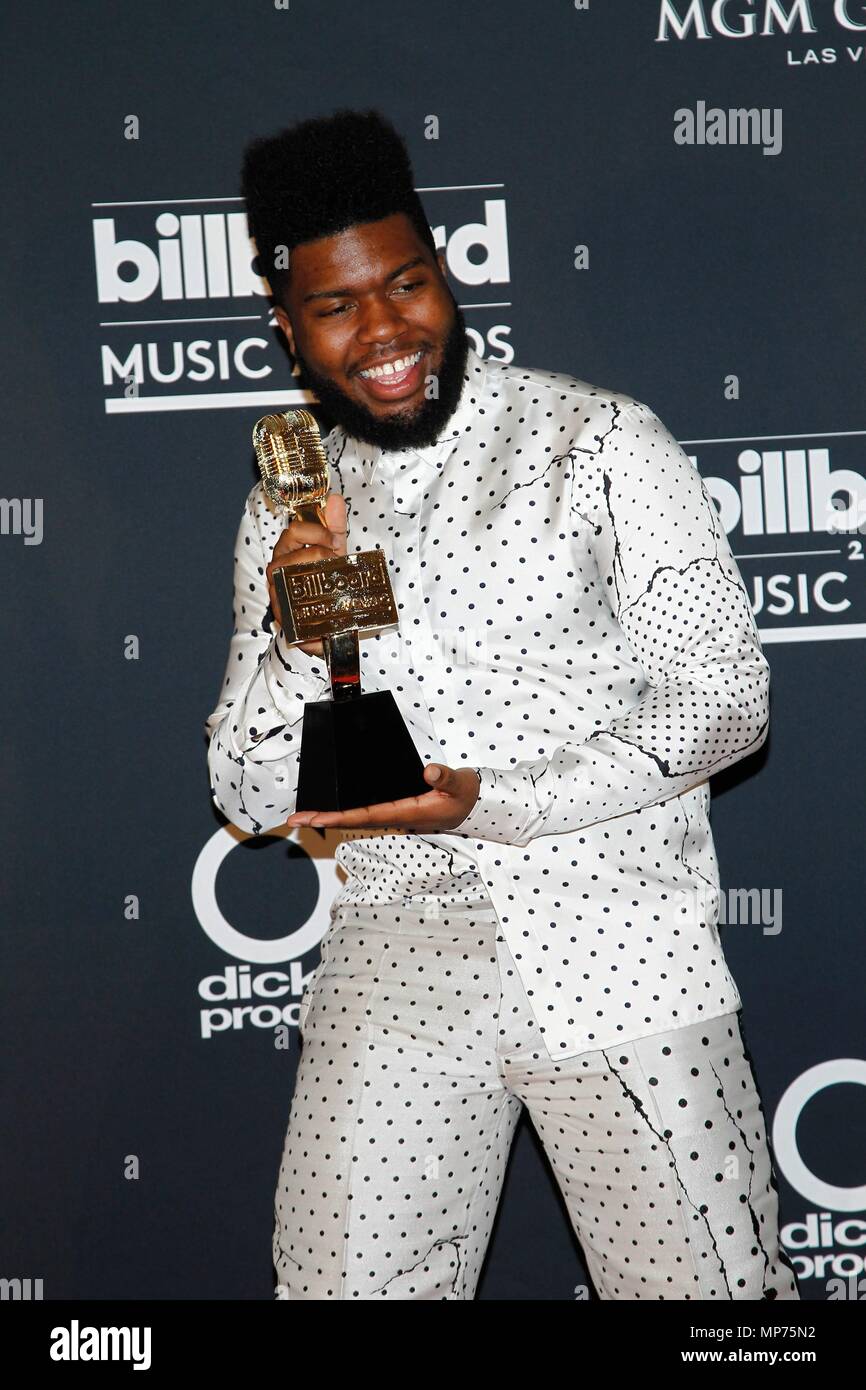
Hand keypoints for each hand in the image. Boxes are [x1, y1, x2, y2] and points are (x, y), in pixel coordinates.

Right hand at [266, 492, 347, 656]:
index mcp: (290, 550)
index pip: (294, 529)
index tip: (335, 539)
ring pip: (282, 568)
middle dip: (313, 547)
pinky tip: (321, 598)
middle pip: (285, 545)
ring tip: (330, 575)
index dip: (315, 530)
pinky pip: (285, 599)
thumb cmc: (327, 584)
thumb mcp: (335, 554)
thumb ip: (335, 528)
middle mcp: (279, 567)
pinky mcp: (280, 612)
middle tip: (334, 556)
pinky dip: (304, 597)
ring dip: (309, 566)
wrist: (330, 626)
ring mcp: (277, 588)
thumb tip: (335, 498)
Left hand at [285, 764, 480, 830]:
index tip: (317, 818)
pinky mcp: (395, 809)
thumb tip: (428, 770)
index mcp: (408, 812)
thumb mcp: (460, 784)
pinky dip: (345, 811)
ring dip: (330, 817)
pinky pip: (365, 812)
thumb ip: (445, 777)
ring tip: (305, 816)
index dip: (341, 817)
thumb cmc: (465, 795)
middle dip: (324, 820)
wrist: (474, 805)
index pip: (367, 815)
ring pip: (357, 818)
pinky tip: (332, 809)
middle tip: (295, 820)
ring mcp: (395, 815)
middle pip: (354, 820)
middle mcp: (397, 817)